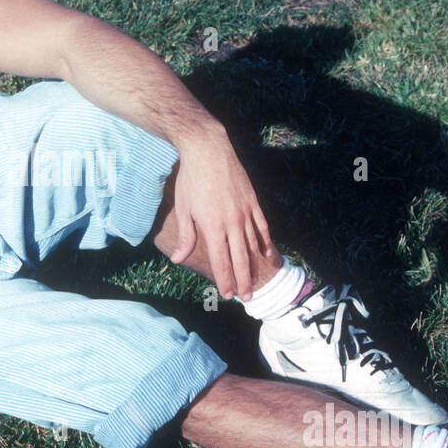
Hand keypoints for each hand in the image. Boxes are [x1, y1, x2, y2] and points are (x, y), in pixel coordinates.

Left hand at [167, 134, 273, 300]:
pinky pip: (263, 227)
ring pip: (254, 246)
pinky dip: (267, 243)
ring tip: (257, 282)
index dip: (225, 279)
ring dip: (256, 266)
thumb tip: (178, 259)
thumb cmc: (191, 180)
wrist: (209, 150)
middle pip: (240, 258)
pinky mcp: (253, 202)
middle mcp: (232, 223)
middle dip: (243, 280)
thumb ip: (186, 237)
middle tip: (246, 298)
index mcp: (213, 227)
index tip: (227, 294)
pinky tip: (269, 255)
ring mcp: (245, 212)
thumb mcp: (184, 209)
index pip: (221, 261)